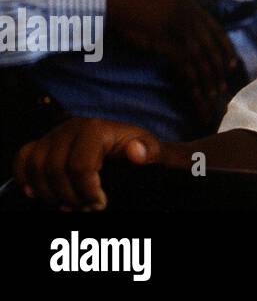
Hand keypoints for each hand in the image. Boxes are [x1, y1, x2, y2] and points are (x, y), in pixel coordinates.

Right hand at [13, 117, 170, 209]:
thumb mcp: (153, 151)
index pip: (80, 166)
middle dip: (70, 196)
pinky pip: (23, 159)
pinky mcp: (42, 144)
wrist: (129, 145)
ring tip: (69, 204)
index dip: (87, 191)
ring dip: (49, 193)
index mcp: (96, 128)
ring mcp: (54, 136)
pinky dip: (26, 178)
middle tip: (86, 208)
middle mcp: (71, 128)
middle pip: (55, 169)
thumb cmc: (140, 150)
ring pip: (36, 167)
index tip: (100, 204)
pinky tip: (38, 194)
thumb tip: (136, 153)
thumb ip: (151, 151)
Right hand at [106, 0, 239, 128]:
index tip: (233, 65)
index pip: (219, 32)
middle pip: (212, 48)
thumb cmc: (138, 7)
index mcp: (194, 7)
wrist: (118, 3)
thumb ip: (183, 17)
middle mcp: (191, 17)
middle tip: (223, 87)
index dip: (227, 50)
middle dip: (219, 69)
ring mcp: (179, 29)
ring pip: (201, 59)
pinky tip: (195, 89)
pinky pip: (185, 64)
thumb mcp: (168, 6)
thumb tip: (193, 34)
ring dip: (208, 79)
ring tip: (212, 95)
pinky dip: (193, 79)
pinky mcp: (165, 42)